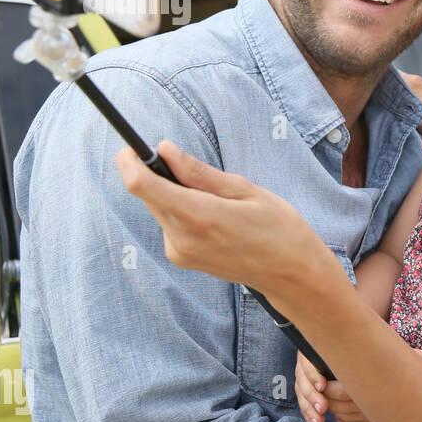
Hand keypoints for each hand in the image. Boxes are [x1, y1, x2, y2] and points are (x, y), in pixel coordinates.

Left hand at [115, 140, 330, 297]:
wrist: (291, 274)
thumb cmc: (278, 228)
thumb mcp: (245, 190)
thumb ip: (199, 172)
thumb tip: (166, 150)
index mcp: (198, 215)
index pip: (141, 185)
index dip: (130, 161)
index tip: (134, 148)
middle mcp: (181, 238)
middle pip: (148, 194)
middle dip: (161, 175)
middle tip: (193, 169)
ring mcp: (179, 252)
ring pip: (159, 208)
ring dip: (175, 194)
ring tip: (217, 201)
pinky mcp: (181, 258)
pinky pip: (169, 224)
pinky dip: (183, 211)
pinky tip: (214, 217)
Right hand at [295, 351, 373, 421]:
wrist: (344, 346)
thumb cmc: (349, 343)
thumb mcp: (345, 344)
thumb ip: (346, 349)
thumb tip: (356, 354)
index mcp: (312, 349)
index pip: (308, 362)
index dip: (313, 375)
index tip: (322, 386)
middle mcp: (305, 362)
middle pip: (302, 381)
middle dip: (312, 397)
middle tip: (322, 408)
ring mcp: (303, 376)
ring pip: (301, 395)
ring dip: (309, 410)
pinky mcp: (305, 388)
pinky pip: (303, 403)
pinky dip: (309, 414)